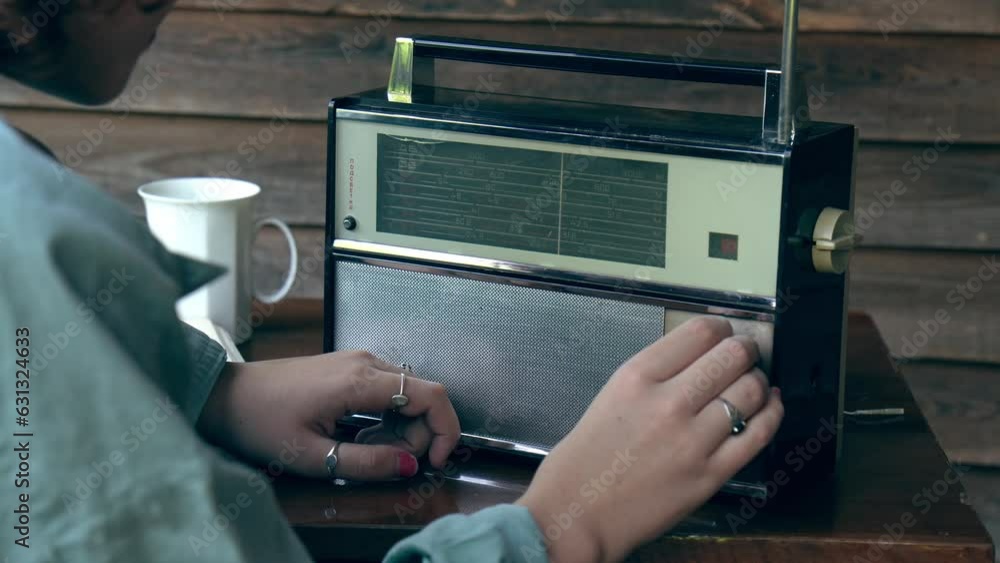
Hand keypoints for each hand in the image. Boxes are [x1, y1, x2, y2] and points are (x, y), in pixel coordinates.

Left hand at [197, 351, 460, 480]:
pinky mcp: (350, 366)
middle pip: (424, 394)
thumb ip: (365, 463)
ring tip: (375, 451)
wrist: (227, 396)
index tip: (436, 461)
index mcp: (359, 381)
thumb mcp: (312, 456)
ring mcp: (359, 360)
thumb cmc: (261, 423)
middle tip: (395, 463)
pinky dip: (391, 415)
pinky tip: (365, 435)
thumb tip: (409, 466)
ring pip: (409, 391)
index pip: (430, 395)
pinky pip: (389, 389)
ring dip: (407, 426)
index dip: (445, 429)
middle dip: (424, 433)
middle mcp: (366, 362)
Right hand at [516, 317, 783, 562]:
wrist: (578, 511)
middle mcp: (669, 402)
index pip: (699, 332)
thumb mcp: (613, 394)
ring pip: (751, 391)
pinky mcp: (711, 474)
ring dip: (758, 380)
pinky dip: (772, 413)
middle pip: (732, 356)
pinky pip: (758, 434)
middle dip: (746, 350)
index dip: (723, 327)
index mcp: (638, 376)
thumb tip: (701, 359)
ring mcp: (693, 440)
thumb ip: (655, 374)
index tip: (726, 333)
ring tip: (754, 382)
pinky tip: (770, 405)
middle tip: (746, 354)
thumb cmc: (587, 455)